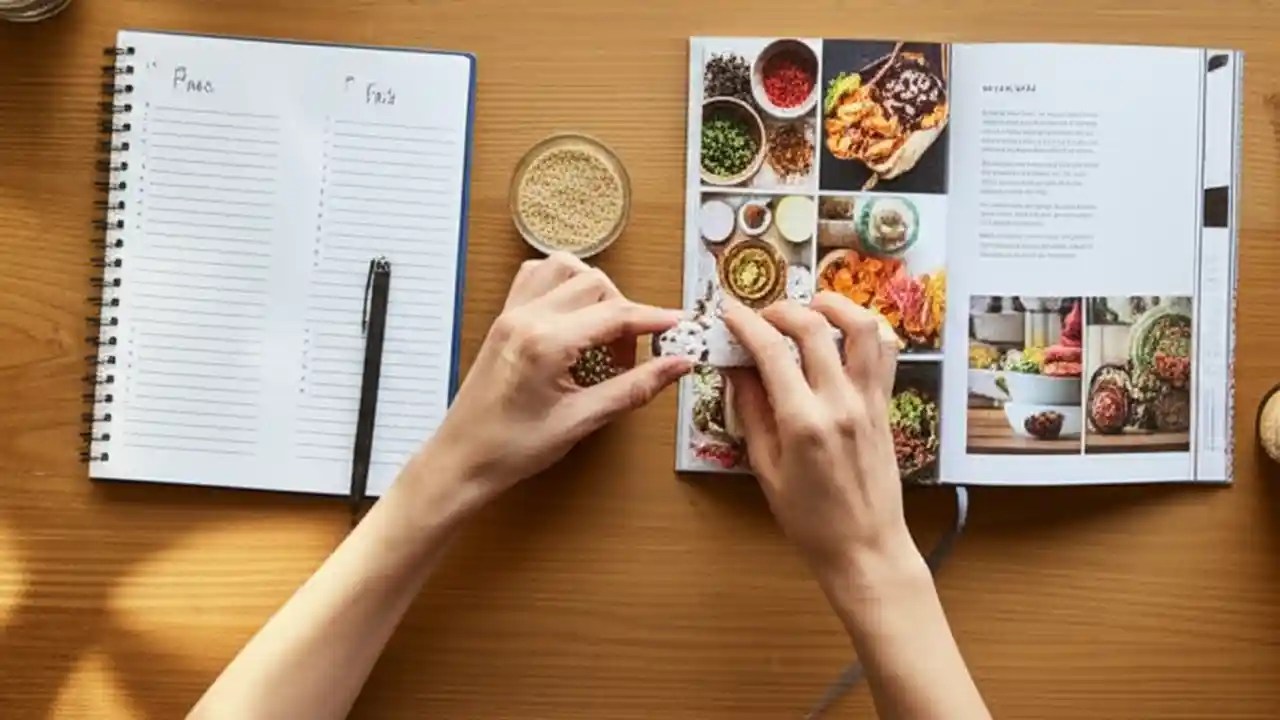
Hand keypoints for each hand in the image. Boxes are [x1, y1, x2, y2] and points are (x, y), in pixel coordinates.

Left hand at [421, 253, 691, 507]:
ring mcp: (510, 313)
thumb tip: (677, 365)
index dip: (654, 320)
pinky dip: (564, 285)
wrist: (461, 460)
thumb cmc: (513, 448)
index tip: (679, 327)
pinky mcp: (503, 319)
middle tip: (630, 355)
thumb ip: (633, 388)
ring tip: (604, 331)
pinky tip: (575, 318)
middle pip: (595, 284)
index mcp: (545, 343)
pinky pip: (536, 277)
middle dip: (625, 312)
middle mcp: (526, 317)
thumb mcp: (581, 420)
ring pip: (565, 268)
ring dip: (595, 290)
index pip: (615, 314)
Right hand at [722, 293, 915, 577]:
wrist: (865, 548)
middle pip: (813, 326)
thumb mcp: (765, 468)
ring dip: (833, 305)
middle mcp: (841, 403)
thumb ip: (751, 411)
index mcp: (803, 422)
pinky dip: (866, 330)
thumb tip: (736, 368)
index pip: (771, 351)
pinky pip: (885, 352)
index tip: (729, 312)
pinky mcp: (885, 405)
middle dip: (780, 309)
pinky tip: (844, 332)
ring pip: (862, 326)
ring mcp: (869, 401)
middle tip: (760, 315)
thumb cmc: (810, 520)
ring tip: (809, 307)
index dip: (745, 323)